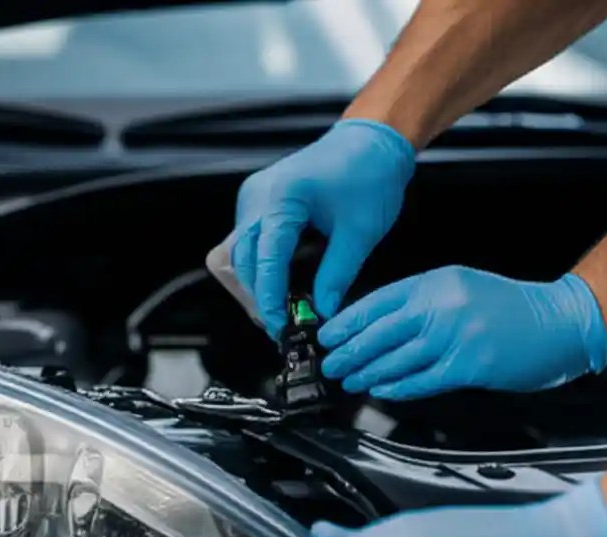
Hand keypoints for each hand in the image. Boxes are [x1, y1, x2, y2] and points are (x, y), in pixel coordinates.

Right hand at [221, 119, 415, 336]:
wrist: (370, 140)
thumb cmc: (369, 174)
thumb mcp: (360, 233)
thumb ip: (336, 275)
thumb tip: (323, 312)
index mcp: (282, 197)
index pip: (265, 259)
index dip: (270, 297)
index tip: (281, 325)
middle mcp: (257, 196)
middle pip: (239, 260)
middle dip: (257, 296)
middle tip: (282, 323)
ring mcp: (253, 198)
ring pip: (235, 254)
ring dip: (253, 284)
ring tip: (280, 308)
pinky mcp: (256, 202)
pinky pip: (245, 242)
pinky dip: (258, 267)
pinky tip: (280, 285)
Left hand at [319, 267, 606, 399]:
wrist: (560, 321)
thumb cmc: (511, 307)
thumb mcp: (461, 287)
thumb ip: (422, 302)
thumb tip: (378, 325)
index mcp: (435, 283)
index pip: (378, 302)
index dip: (347, 321)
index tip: (328, 334)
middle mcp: (442, 306)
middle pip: (379, 332)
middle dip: (348, 351)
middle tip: (329, 363)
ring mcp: (455, 336)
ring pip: (396, 359)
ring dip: (367, 372)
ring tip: (348, 380)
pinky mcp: (469, 365)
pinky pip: (422, 380)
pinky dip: (397, 387)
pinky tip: (380, 390)